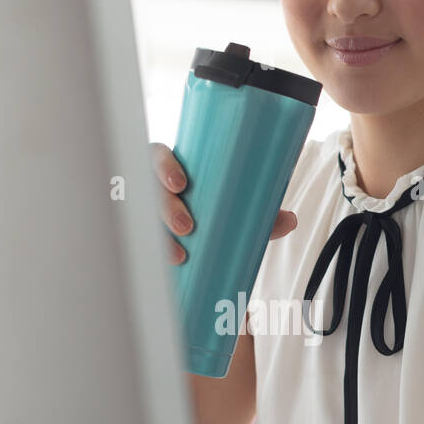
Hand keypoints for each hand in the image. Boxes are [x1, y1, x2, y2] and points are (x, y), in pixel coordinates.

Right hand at [150, 143, 297, 264]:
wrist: (199, 244)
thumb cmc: (214, 215)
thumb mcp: (235, 212)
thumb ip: (261, 216)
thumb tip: (289, 220)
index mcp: (171, 169)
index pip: (158, 156)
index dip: (164, 166)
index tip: (180, 183)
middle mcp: (152, 188)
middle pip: (148, 189)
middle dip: (165, 207)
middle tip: (187, 227)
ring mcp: (143, 212)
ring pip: (140, 218)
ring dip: (157, 235)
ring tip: (178, 255)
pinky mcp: (140, 237)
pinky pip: (134, 242)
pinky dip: (143, 254)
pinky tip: (153, 267)